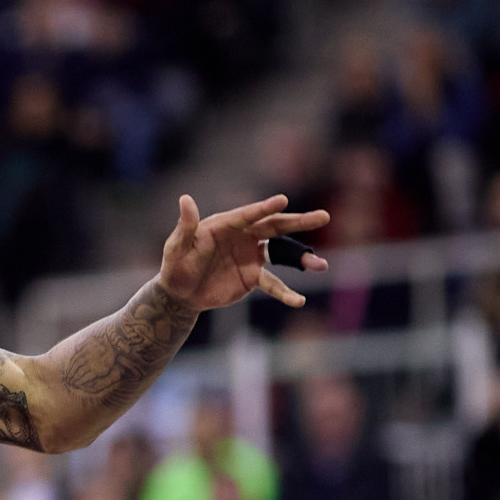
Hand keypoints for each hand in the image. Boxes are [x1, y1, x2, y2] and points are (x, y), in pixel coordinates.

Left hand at [157, 194, 328, 312]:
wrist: (181, 293)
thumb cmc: (176, 264)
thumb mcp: (178, 246)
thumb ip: (186, 225)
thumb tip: (186, 199)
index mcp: (226, 224)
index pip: (249, 215)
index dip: (265, 208)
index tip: (283, 200)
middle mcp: (244, 236)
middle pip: (275, 227)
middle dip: (299, 222)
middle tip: (323, 217)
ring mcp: (252, 256)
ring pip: (282, 254)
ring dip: (301, 259)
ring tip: (321, 265)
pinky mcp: (253, 277)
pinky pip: (273, 283)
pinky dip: (285, 293)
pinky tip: (299, 301)